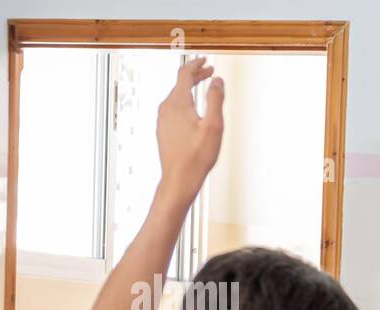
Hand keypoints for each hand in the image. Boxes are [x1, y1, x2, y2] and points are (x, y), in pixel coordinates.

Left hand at [156, 57, 224, 202]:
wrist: (179, 178)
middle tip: (209, 72)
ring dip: (189, 89)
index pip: (185, 74)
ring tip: (202, 88)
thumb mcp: (213, 126)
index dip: (196, 65)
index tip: (206, 61)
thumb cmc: (197, 156)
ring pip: (176, 96)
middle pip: (180, 84)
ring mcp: (162, 119)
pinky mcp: (163, 129)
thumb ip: (215, 99)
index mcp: (178, 103)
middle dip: (195, 76)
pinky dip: (184, 101)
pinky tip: (192, 109)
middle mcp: (166, 108)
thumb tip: (217, 80)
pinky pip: (173, 108)